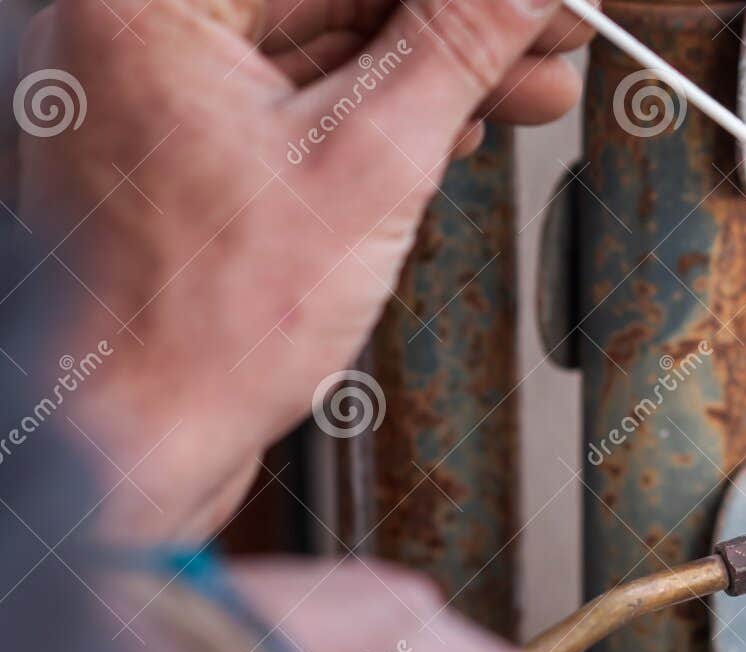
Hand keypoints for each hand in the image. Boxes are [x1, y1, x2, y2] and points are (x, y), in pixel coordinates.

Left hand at [17, 0, 592, 538]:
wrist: (125, 449)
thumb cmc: (196, 330)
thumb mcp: (368, 166)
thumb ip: (454, 49)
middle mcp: (127, 23)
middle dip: (458, 21)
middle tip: (555, 34)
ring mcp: (147, 86)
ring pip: (319, 43)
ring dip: (431, 68)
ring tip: (530, 89)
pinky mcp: (173, 144)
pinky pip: (289, 97)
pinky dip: (375, 112)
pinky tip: (456, 127)